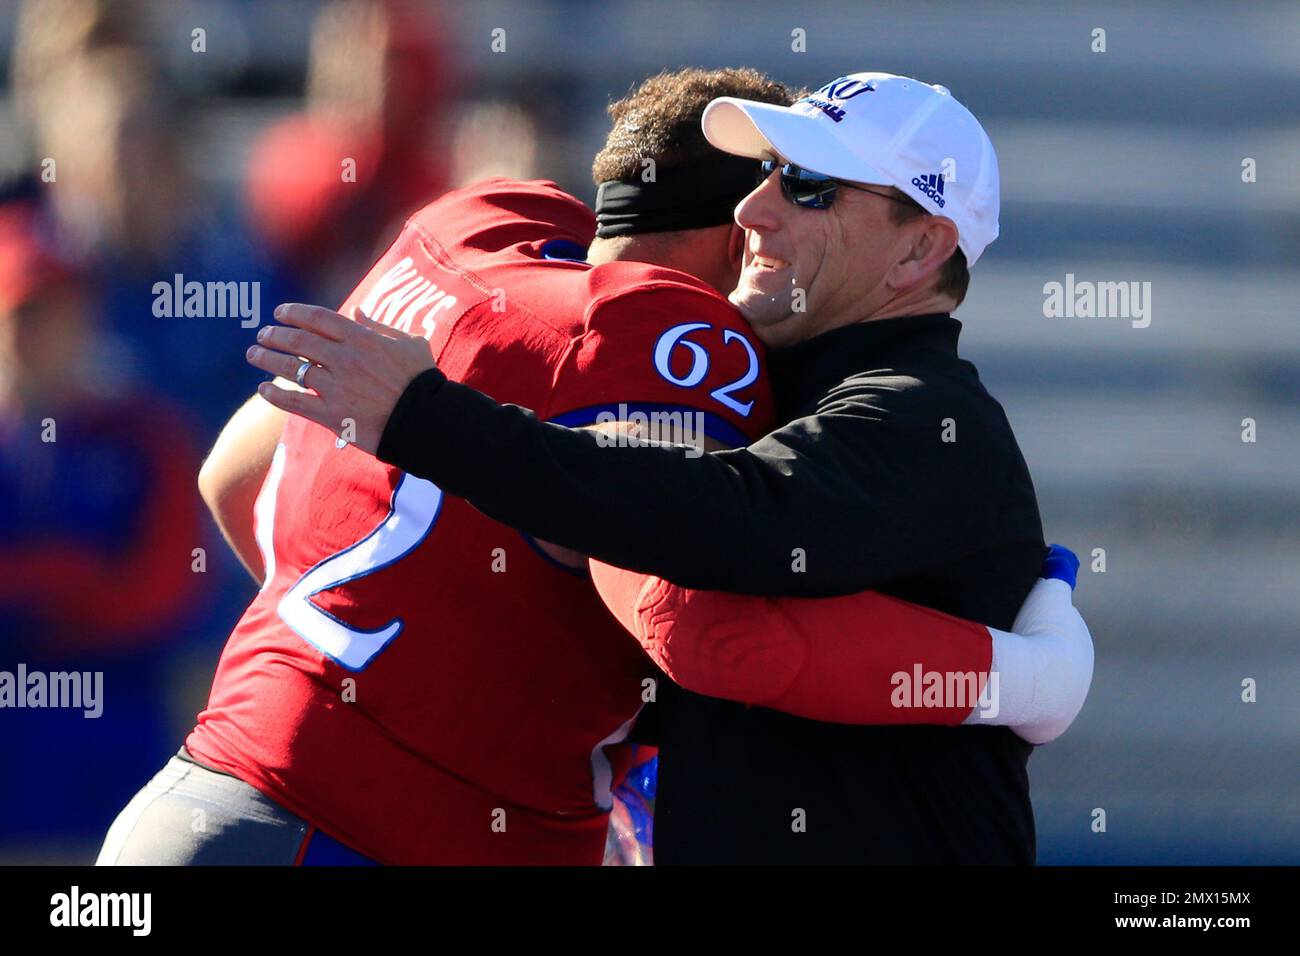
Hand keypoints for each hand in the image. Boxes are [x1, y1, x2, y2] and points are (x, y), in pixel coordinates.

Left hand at [246, 303, 434, 454]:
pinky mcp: (332, 414)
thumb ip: (380, 326)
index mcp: (362, 339)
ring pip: (292, 369)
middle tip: (262, 334)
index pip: (319, 318)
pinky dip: (276, 395)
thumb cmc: (423, 381)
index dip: (295, 313)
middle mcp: (345, 359)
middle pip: (300, 341)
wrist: (426, 421)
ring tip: (254, 355)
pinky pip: (296, 402)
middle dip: (276, 335)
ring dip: (269, 360)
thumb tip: (357, 311)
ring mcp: (336, 387)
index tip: (279, 313)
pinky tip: (263, 390)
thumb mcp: (410, 343)